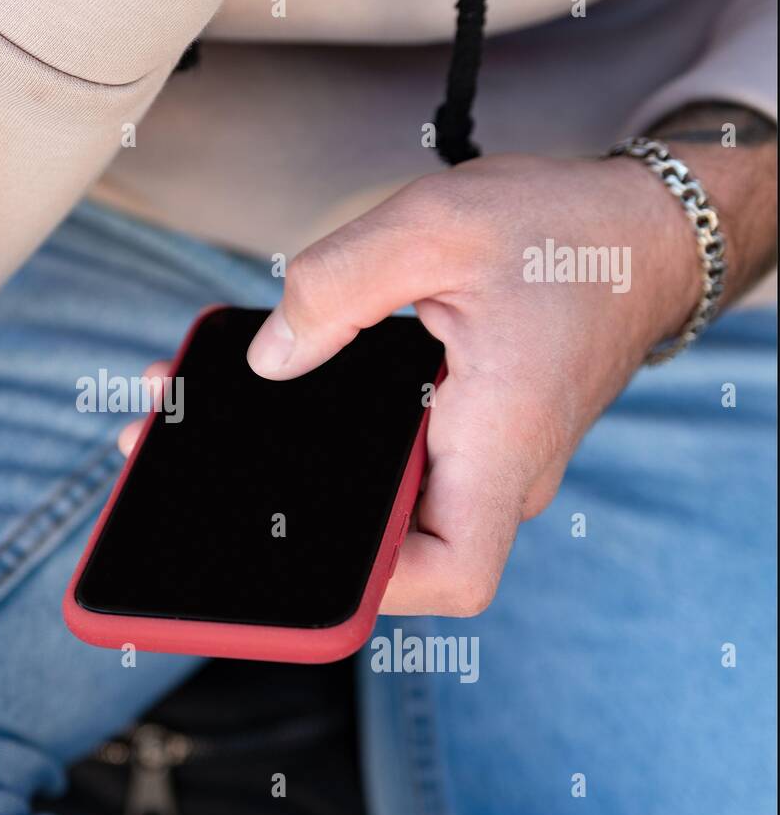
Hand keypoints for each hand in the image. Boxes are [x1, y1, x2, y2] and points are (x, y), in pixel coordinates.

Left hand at [123, 152, 705, 616]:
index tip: (287, 545)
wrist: (644, 235)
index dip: (373, 585)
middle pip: (391, 548)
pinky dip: (328, 444)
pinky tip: (267, 392)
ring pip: (384, 507)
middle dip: (285, 521)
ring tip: (190, 418)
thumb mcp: (435, 228)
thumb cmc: (563, 230)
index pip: (451, 572)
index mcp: (502, 438)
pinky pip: (395, 466)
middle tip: (170, 461)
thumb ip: (337, 288)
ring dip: (295, 479)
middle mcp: (498, 473)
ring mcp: (484, 463)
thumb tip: (269, 360)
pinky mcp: (469, 439)